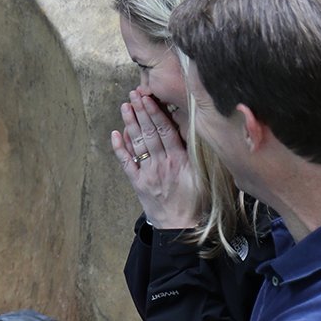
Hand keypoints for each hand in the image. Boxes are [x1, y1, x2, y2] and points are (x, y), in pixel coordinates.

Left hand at [112, 88, 202, 231]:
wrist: (181, 227)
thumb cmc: (197, 202)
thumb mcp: (205, 176)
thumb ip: (200, 155)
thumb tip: (203, 131)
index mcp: (180, 161)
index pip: (166, 131)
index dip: (156, 112)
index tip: (149, 97)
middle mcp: (162, 164)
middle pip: (150, 133)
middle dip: (141, 111)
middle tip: (134, 94)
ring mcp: (148, 174)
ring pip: (137, 144)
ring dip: (130, 124)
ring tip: (125, 106)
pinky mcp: (138, 184)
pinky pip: (126, 163)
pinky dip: (120, 148)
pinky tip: (115, 134)